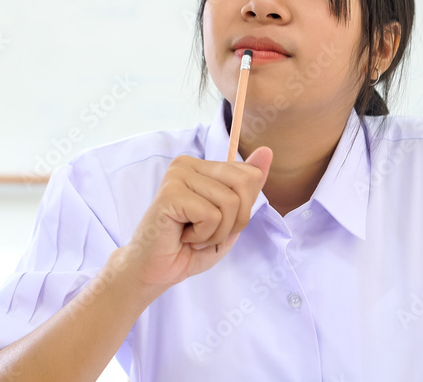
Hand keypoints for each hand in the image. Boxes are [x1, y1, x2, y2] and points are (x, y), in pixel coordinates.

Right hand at [116, 146, 272, 294]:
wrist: (154, 271)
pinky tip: (183, 236)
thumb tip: (267, 151)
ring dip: (217, 232)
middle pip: (244, 184)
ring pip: (230, 202)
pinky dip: (203, 236)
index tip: (216, 223)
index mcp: (202, 165)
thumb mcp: (230, 217)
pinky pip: (211, 215)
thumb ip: (249, 186)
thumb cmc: (189, 247)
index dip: (243, 209)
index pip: (250, 174)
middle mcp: (187, 163)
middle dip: (235, 220)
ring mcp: (177, 175)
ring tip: (193, 236)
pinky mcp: (170, 193)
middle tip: (207, 232)